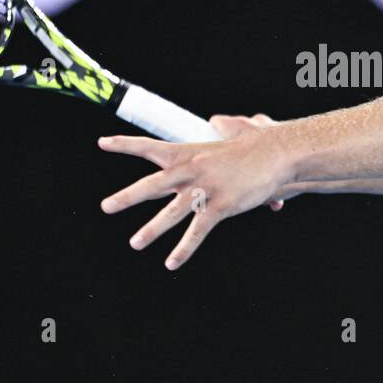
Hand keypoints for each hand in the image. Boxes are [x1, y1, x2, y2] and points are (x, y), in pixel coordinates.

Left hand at [98, 117, 293, 269]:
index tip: (103, 143)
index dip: (125, 145)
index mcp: (190, 152)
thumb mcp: (237, 130)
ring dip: (151, 230)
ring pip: (171, 213)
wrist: (280, 155)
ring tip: (135, 243)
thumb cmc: (260, 144)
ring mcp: (205, 189)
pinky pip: (196, 232)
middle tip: (106, 206)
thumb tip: (217, 120)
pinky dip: (184, 249)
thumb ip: (223, 126)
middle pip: (152, 185)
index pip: (151, 146)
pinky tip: (171, 262)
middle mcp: (192, 170)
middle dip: (127, 197)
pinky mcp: (220, 206)